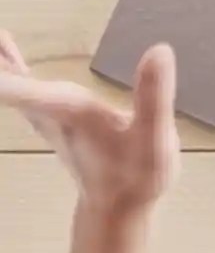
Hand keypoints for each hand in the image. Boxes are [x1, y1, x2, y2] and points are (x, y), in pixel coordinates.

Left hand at [0, 31, 178, 218]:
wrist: (119, 207)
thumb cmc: (137, 176)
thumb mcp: (154, 138)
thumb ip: (154, 95)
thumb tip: (159, 49)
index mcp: (68, 108)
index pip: (14, 84)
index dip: (0, 73)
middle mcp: (45, 108)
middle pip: (5, 79)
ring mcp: (42, 114)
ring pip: (7, 81)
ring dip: (1, 59)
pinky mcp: (47, 116)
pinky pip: (17, 84)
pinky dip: (9, 64)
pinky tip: (7, 45)